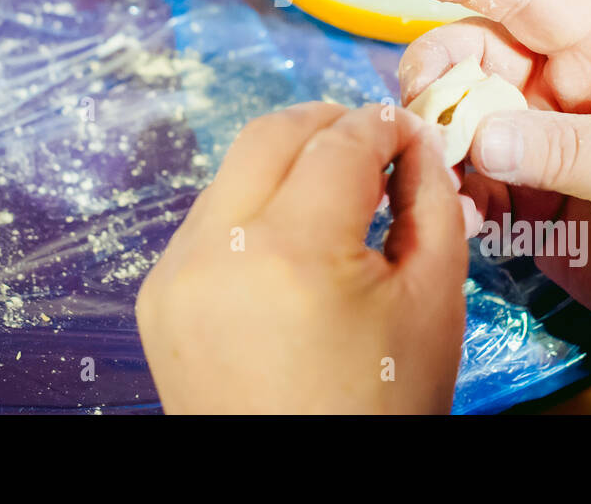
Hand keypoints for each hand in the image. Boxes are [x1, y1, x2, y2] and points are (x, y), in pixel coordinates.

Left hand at [136, 103, 468, 413]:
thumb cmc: (376, 411)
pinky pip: (208, 220)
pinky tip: (292, 242)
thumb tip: (416, 147)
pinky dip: (252, 211)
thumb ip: (432, 206)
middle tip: (372, 141)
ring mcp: (176, 273)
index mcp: (294, 253)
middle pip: (271, 134)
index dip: (383, 125)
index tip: (408, 131)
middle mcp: (219, 251)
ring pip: (234, 171)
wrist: (298, 493)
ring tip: (337, 195)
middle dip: (327, 123)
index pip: (341, 143)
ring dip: (287, 165)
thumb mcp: (433, 305)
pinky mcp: (157, 294)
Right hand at [396, 0, 590, 351]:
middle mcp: (565, 93)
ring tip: (436, 174)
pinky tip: (465, 221)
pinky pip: (472, 188)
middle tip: (415, 108)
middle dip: (437, 74)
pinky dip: (456, 200)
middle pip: (477, 59)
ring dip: (440, 144)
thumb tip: (476, 137)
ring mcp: (543, 148)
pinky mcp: (529, 204)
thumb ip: (559, 149)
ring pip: (464, 125)